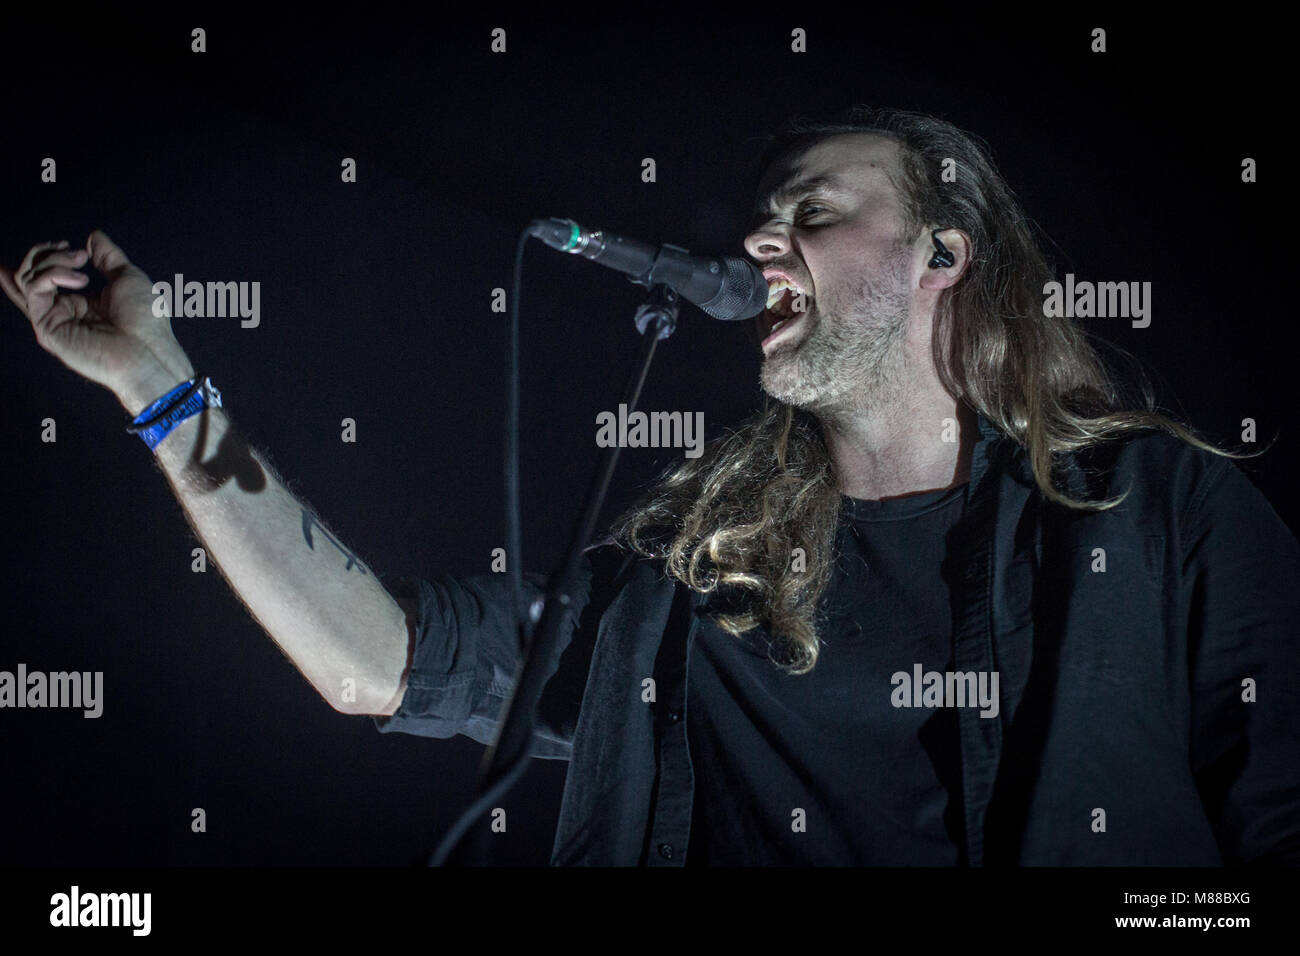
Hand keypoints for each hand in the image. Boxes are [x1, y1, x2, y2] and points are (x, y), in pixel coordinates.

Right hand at [1, 231, 193, 403]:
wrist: (147, 350)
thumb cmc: (145, 320)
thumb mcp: (127, 277)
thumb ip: (107, 257)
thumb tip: (93, 236)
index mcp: (80, 303)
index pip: (45, 278)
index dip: (45, 256)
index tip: (66, 243)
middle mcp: (63, 312)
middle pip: (30, 275)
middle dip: (47, 253)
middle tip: (78, 254)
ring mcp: (53, 320)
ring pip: (27, 278)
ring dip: (52, 260)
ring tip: (82, 261)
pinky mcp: (47, 328)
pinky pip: (34, 289)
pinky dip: (53, 274)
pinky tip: (80, 279)